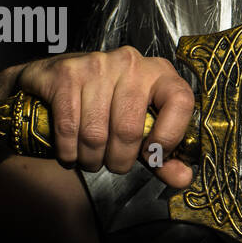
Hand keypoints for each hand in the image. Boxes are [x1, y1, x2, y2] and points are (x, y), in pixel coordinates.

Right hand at [14, 47, 194, 187]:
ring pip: (96, 133)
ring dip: (92, 159)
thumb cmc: (109, 104)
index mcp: (160, 73)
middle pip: (129, 129)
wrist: (59, 77)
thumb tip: (183, 178)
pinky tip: (71, 155)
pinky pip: (69, 127)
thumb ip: (162, 154)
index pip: (181, 101)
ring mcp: (97, 66)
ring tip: (92, 160)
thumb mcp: (142, 126)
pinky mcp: (66, 74)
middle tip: (115, 165)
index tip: (152, 156)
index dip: (168, 137)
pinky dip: (69, 152)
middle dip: (120, 160)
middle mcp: (131, 64)